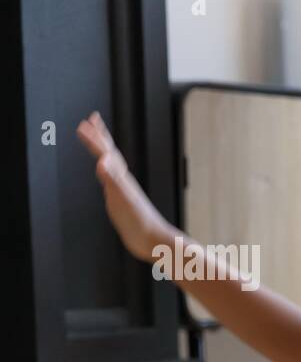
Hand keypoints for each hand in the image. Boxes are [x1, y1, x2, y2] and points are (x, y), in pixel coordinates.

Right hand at [76, 111, 178, 260]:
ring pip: (112, 165)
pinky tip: (105, 173)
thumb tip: (102, 160)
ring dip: (103, 151)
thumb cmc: (140, 222)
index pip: (106, 152)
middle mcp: (123, 181)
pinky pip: (112, 181)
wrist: (154, 242)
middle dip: (100, 137)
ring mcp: (123, 191)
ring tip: (98, 142)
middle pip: (110, 153)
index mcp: (122, 178)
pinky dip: (106, 172)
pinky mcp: (122, 202)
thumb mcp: (122, 199)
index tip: (86, 122)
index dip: (95, 138)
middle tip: (91, 120)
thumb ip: (112, 179)